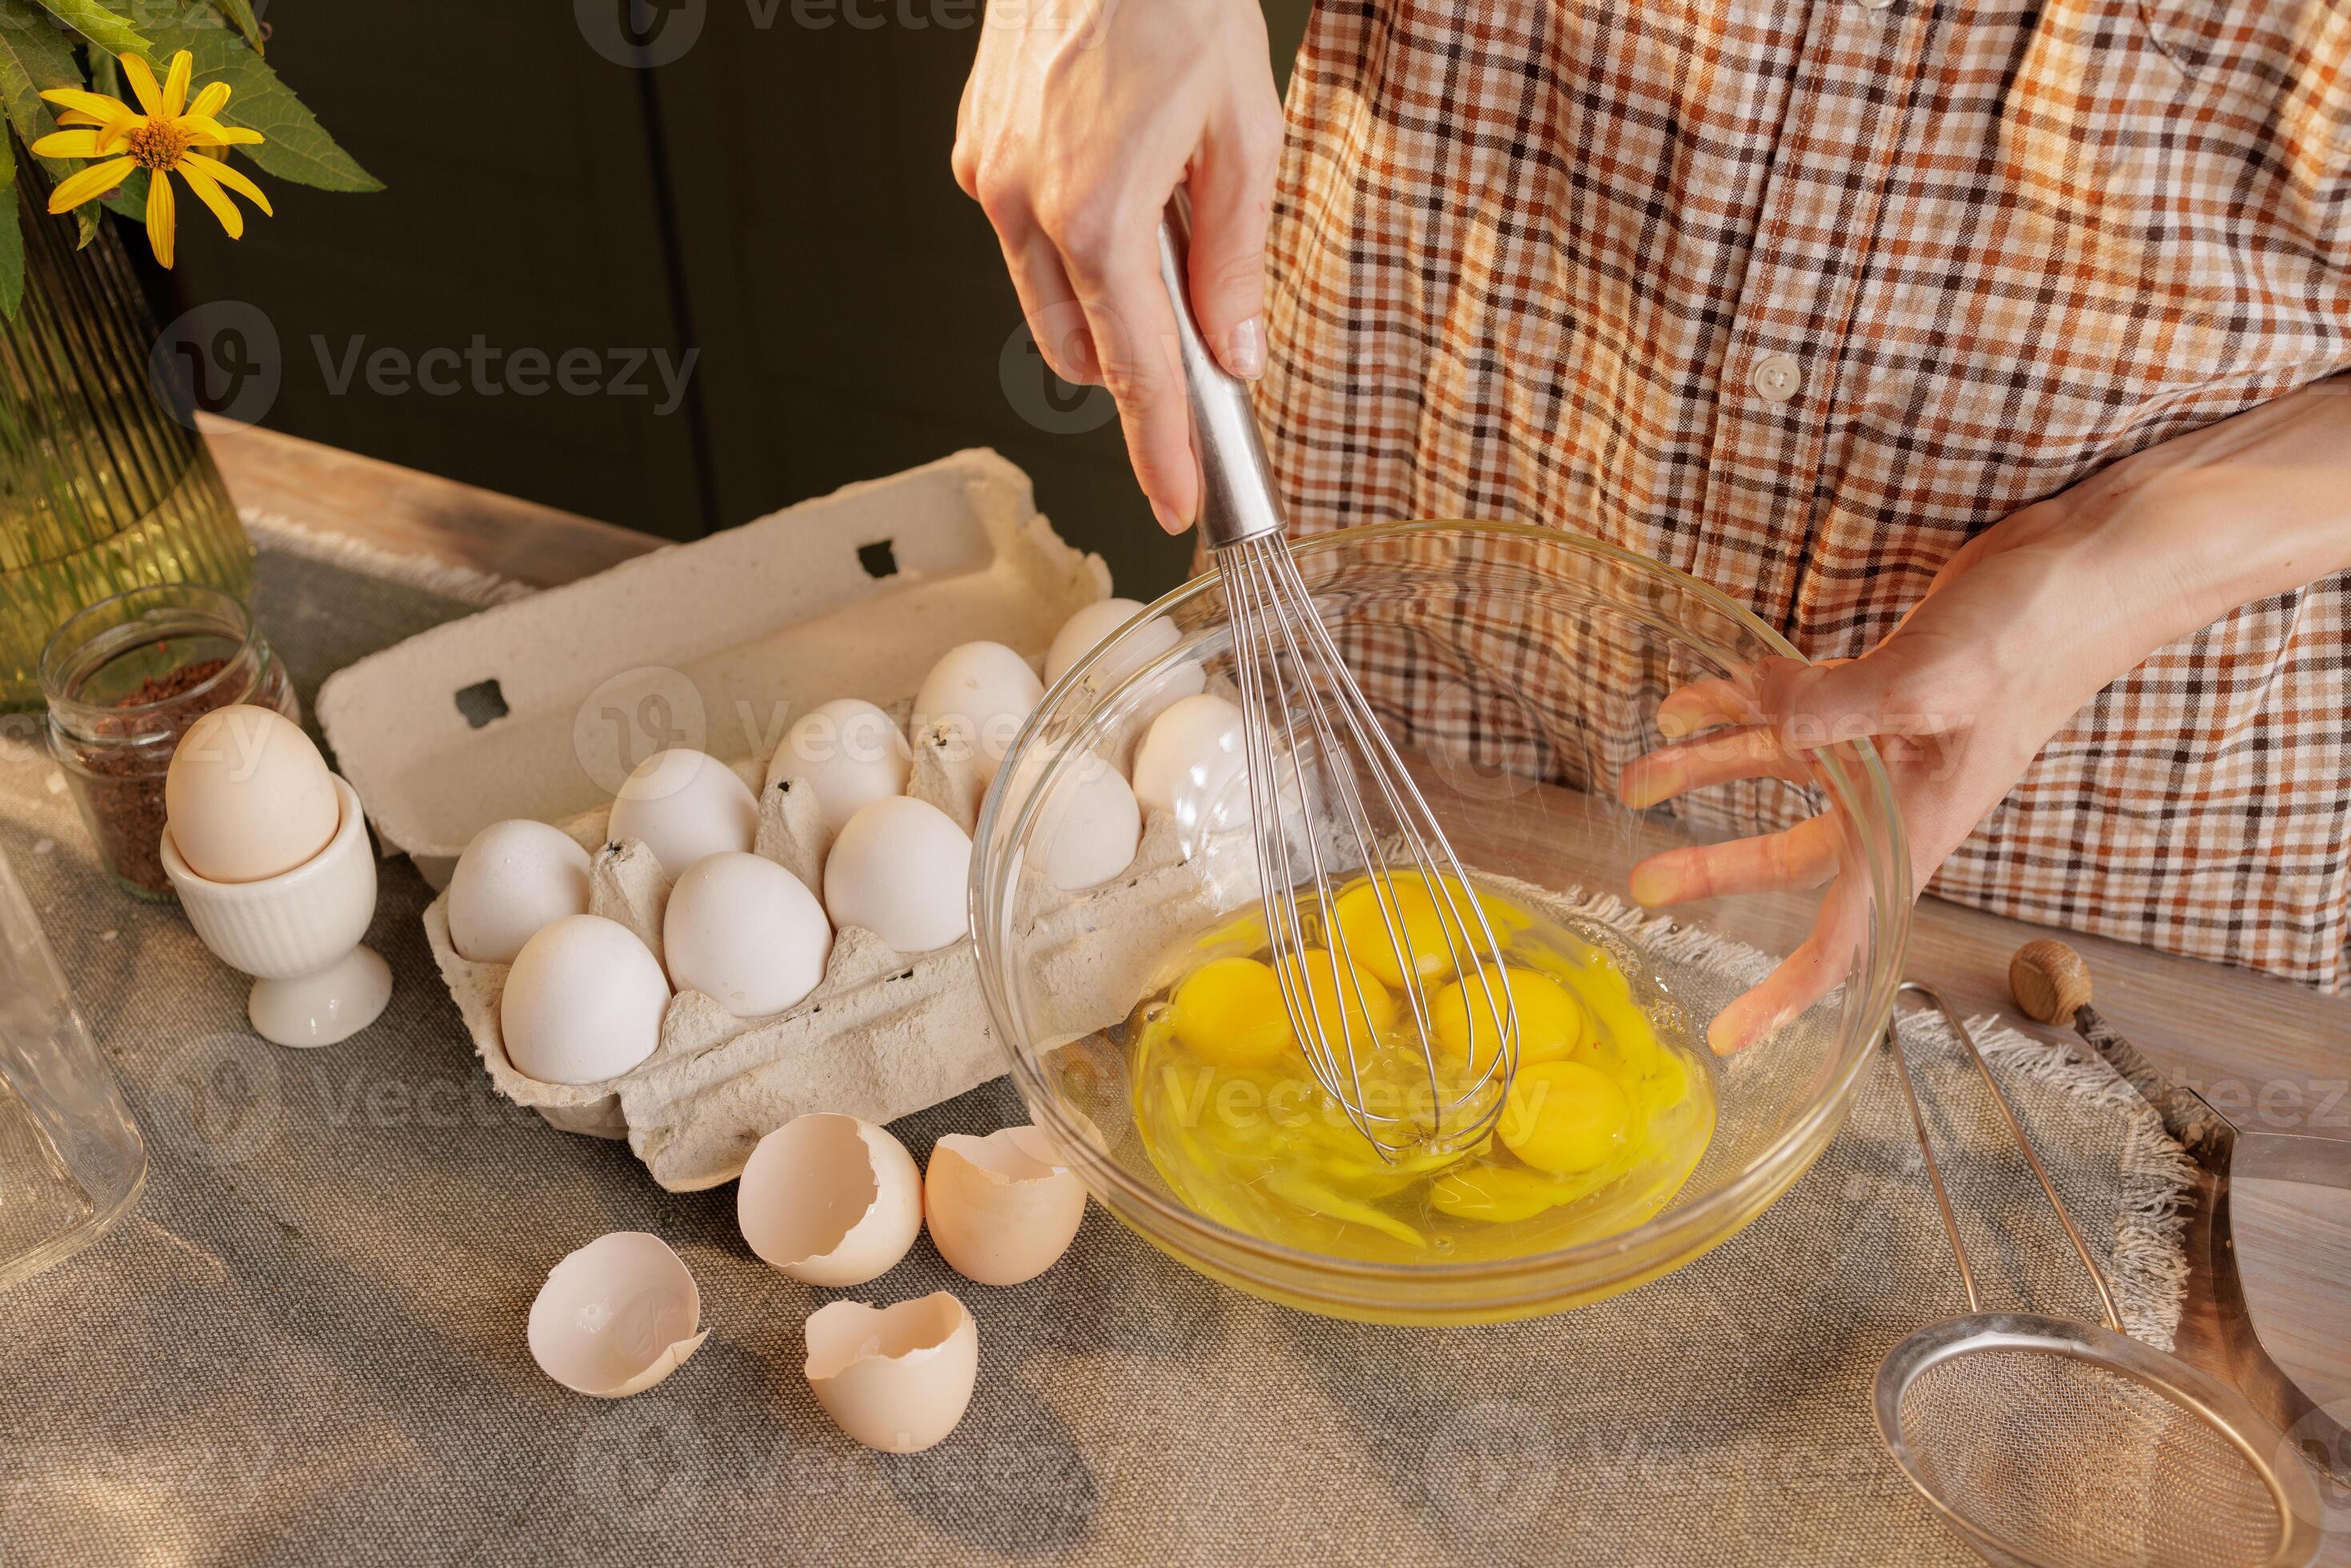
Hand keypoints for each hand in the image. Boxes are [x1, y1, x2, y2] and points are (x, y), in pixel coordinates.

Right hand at [952, 0, 1283, 533]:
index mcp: (1098, 217)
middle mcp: (1026, 207)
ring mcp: (990, 179)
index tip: (1178, 499)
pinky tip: (1114, 174)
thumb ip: (1236, 257)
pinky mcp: (975, 151)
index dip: (1161, 447)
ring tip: (1158, 217)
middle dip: (1135, 360)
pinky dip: (1071, 238)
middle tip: (1194, 319)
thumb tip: (1233, 348)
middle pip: (1083, 351)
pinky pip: (1023, 235)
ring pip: (1046, 299)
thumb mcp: (1244, 133)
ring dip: (1102, 299)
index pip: (1137, 373)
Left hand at [1617, 499, 2156, 1053]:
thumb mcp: (1931, 680)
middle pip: (1790, 859)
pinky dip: (1738, 707)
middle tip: (1642, 883)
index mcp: (1915, 826)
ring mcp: (1884, 745)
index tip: (1732, 1033)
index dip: (1786, 992)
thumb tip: (1769, 719)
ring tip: (1639, 779)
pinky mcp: (1876, 692)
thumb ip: (1838, 708)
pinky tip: (1687, 701)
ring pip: (1776, 777)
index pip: (1844, 934)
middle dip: (1715, 871)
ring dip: (1707, 777)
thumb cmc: (2033, 637)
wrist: (2089, 569)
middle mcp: (1895, 798)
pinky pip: (1790, 711)